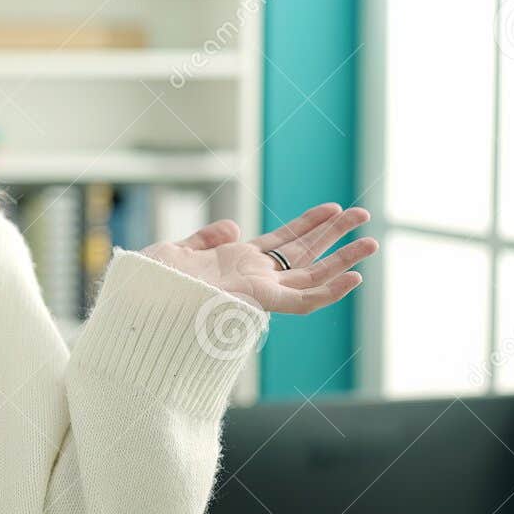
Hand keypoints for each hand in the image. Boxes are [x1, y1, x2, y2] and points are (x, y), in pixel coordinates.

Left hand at [139, 202, 378, 314]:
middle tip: (364, 215)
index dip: (307, 224)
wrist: (139, 304)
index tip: (331, 208)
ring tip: (373, 240)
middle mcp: (253, 278)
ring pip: (312, 276)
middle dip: (335, 235)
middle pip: (304, 254)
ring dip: (343, 259)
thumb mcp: (176, 251)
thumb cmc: (148, 285)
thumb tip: (233, 226)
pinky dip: (330, 291)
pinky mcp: (260, 303)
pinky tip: (355, 277)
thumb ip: (205, 238)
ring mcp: (259, 291)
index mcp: (236, 263)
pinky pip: (302, 301)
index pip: (282, 241)